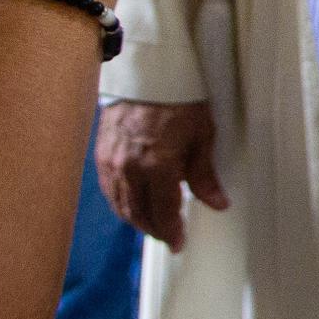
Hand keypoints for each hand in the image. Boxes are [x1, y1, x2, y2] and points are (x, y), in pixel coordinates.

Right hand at [95, 100, 227, 249]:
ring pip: (120, 205)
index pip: (163, 213)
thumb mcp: (202, 136)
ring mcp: (111, 163)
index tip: (178, 244)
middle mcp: (129, 169)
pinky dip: (121, 202)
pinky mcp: (100, 155)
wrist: (149, 75)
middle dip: (154, 229)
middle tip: (169, 235)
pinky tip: (133, 202)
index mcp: (158, 167)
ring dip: (136, 219)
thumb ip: (204, 175)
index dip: (171, 232)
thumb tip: (218, 204)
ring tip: (154, 223)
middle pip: (138, 214)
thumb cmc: (181, 101)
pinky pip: (109, 190)